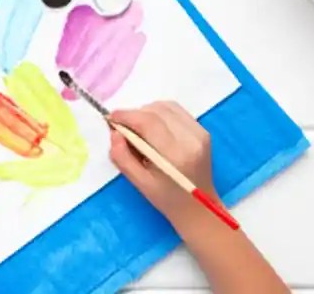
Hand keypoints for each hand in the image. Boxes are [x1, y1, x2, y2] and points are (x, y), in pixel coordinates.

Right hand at [108, 102, 216, 231]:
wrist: (198, 207)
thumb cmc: (167, 199)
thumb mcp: (139, 183)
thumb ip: (122, 157)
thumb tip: (115, 132)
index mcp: (175, 156)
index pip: (148, 122)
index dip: (126, 116)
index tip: (111, 119)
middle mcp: (191, 140)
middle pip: (156, 111)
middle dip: (134, 115)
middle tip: (124, 128)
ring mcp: (200, 133)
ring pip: (166, 106)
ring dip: (147, 112)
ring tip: (140, 130)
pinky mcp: (202, 131)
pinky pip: (176, 111)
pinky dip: (160, 114)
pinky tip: (155, 129)